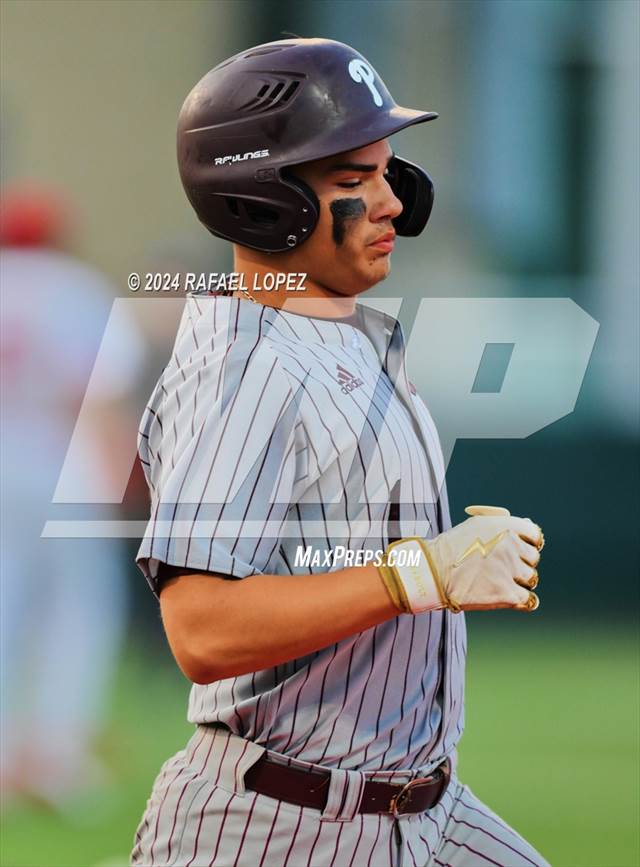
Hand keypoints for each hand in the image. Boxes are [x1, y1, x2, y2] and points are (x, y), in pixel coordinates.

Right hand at [425, 505, 542, 611]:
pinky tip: (513, 598)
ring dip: (520, 581)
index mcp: (505, 526)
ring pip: (531, 578)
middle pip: (533, 558)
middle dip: (522, 563)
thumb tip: (528, 525)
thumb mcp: (476, 525)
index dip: (530, 544)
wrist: (432, 572)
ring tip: (500, 582)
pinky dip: (524, 601)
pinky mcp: (506, 594)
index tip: (522, 551)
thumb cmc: (452, 549)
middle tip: (503, 568)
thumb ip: (503, 525)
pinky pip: (530, 600)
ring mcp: (510, 570)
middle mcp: (511, 546)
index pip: (535, 535)